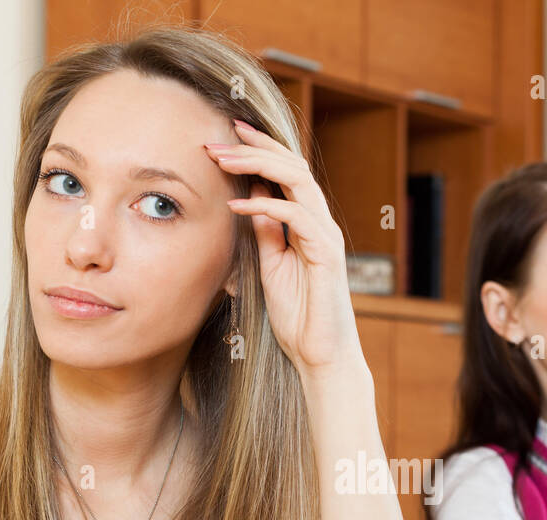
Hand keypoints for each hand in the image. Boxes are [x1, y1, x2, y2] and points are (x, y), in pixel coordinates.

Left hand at [205, 119, 361, 376]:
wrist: (320, 355)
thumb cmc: (298, 317)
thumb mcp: (271, 267)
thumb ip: (266, 234)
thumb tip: (251, 200)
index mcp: (309, 224)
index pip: (287, 173)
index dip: (259, 151)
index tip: (226, 136)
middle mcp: (321, 223)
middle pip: (293, 165)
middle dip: (255, 147)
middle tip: (219, 138)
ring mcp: (327, 236)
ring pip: (297, 180)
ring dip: (257, 166)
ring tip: (222, 159)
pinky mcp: (327, 254)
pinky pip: (296, 216)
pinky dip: (265, 206)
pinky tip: (236, 206)